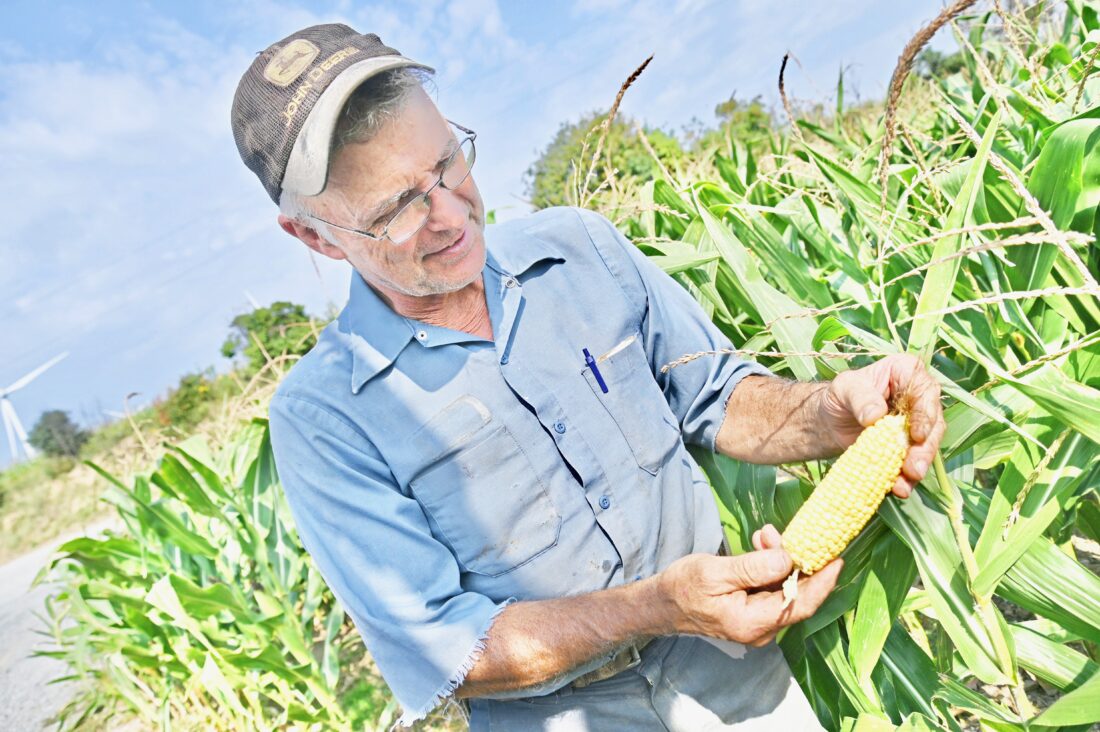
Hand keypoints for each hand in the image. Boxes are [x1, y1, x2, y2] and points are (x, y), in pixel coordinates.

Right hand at [655, 541, 840, 646]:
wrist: (662, 604)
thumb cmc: (683, 587)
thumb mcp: (715, 572)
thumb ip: (752, 568)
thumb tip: (787, 559)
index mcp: (752, 622)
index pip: (799, 604)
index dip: (822, 582)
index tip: (837, 559)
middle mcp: (760, 629)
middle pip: (795, 596)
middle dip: (796, 562)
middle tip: (785, 533)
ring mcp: (758, 624)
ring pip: (783, 590)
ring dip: (780, 561)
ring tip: (765, 535)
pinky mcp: (752, 614)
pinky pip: (772, 591)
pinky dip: (771, 568)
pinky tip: (761, 546)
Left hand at [817, 353, 945, 497]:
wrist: (829, 421)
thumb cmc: (839, 396)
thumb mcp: (843, 389)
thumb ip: (860, 398)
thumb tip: (875, 416)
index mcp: (906, 372)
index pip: (925, 391)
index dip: (925, 413)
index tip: (917, 435)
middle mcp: (918, 398)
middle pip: (933, 423)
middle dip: (925, 448)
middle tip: (913, 468)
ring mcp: (917, 424)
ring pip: (927, 446)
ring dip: (918, 466)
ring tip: (904, 483)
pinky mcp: (909, 447)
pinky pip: (913, 463)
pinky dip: (906, 478)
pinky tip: (898, 488)